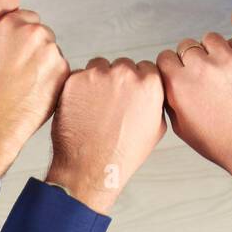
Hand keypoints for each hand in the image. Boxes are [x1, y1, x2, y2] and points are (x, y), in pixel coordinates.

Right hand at [0, 10, 69, 175]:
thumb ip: (7, 37)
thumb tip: (20, 33)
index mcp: (10, 24)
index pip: (28, 18)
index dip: (24, 37)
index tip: (20, 49)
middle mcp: (32, 32)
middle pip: (44, 34)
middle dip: (38, 49)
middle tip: (24, 71)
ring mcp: (50, 50)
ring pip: (53, 53)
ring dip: (46, 65)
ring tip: (28, 84)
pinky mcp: (63, 69)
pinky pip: (62, 70)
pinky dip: (54, 80)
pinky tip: (37, 91)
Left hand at [44, 57, 166, 213]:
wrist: (90, 167)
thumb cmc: (123, 153)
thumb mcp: (156, 128)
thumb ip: (157, 101)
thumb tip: (153, 91)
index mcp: (149, 84)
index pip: (146, 67)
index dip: (138, 82)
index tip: (131, 94)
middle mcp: (125, 74)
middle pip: (123, 65)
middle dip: (118, 80)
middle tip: (112, 104)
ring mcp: (98, 75)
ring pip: (99, 66)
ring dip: (98, 80)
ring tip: (96, 107)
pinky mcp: (75, 80)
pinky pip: (79, 76)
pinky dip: (79, 88)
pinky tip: (82, 108)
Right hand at [156, 34, 231, 191]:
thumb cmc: (220, 142)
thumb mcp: (181, 126)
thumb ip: (170, 98)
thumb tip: (167, 80)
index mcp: (178, 84)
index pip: (165, 57)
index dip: (172, 66)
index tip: (180, 73)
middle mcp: (200, 68)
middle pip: (186, 46)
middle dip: (192, 59)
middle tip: (202, 75)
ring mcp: (225, 61)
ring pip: (209, 39)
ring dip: (212, 51)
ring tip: (219, 69)